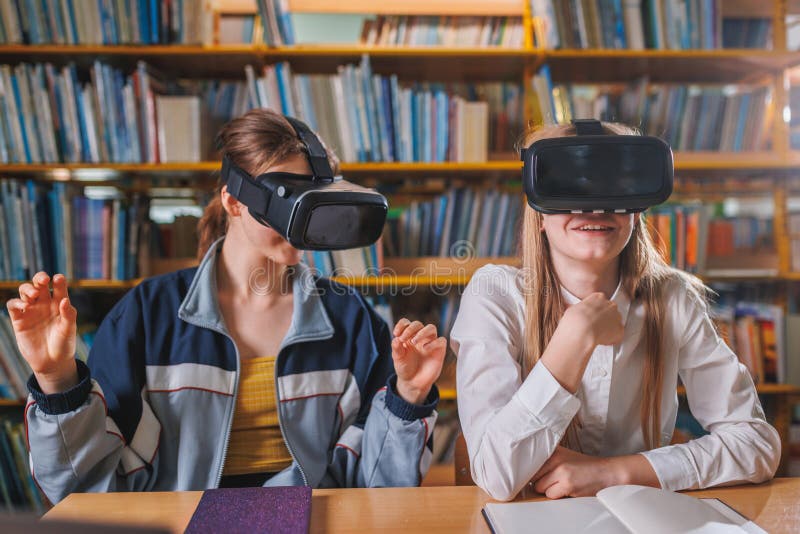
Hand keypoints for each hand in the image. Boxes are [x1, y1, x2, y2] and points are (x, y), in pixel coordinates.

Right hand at [5, 272, 78, 393]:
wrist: (52, 362)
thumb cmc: (64, 344)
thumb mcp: (69, 329)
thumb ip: (68, 314)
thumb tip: (64, 300)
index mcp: (60, 304)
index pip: (59, 287)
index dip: (58, 281)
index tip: (58, 278)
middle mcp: (45, 304)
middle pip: (39, 284)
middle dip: (40, 278)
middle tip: (43, 280)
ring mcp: (31, 310)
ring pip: (25, 291)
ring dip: (27, 289)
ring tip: (33, 296)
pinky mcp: (19, 320)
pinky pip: (13, 306)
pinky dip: (16, 302)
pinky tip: (24, 305)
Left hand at [391, 319, 446, 404]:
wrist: (413, 383)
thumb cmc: (405, 368)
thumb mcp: (397, 358)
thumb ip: (396, 348)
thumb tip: (396, 339)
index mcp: (408, 336)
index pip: (406, 323)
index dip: (401, 325)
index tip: (396, 333)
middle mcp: (420, 337)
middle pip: (418, 324)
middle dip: (410, 329)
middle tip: (403, 339)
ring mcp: (430, 342)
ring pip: (431, 328)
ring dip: (422, 332)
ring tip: (414, 341)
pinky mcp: (439, 350)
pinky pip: (441, 341)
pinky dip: (433, 343)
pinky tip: (425, 348)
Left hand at [530, 447, 659, 499]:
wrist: (607, 472)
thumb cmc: (585, 466)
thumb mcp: (565, 456)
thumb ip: (548, 460)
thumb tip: (526, 469)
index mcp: (553, 450)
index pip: (529, 463)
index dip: (528, 472)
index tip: (526, 475)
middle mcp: (555, 459)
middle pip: (533, 476)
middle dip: (540, 482)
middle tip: (553, 481)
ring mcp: (561, 471)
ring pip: (539, 487)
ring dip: (548, 490)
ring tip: (561, 485)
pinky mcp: (567, 484)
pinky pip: (550, 495)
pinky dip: (556, 496)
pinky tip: (567, 490)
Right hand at [559, 293, 623, 347]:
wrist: (581, 331)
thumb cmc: (574, 320)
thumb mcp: (572, 308)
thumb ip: (579, 308)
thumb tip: (575, 310)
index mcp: (598, 297)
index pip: (601, 301)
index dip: (596, 310)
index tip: (592, 316)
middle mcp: (610, 305)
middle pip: (610, 311)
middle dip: (604, 319)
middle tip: (594, 327)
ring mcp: (617, 317)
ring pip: (615, 323)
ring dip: (608, 329)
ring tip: (597, 335)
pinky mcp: (620, 330)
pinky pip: (617, 335)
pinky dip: (611, 339)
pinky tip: (601, 341)